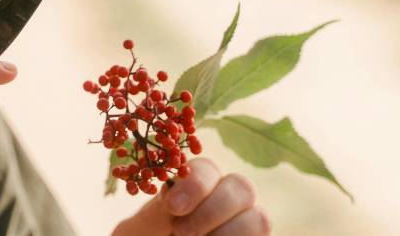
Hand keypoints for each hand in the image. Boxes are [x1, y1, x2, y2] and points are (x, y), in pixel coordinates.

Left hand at [111, 157, 269, 235]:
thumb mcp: (141, 231)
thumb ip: (156, 215)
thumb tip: (174, 198)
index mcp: (194, 186)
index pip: (208, 168)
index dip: (195, 184)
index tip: (173, 207)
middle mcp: (223, 200)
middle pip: (241, 186)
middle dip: (212, 210)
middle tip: (182, 233)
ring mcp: (242, 223)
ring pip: (258, 218)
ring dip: (229, 233)